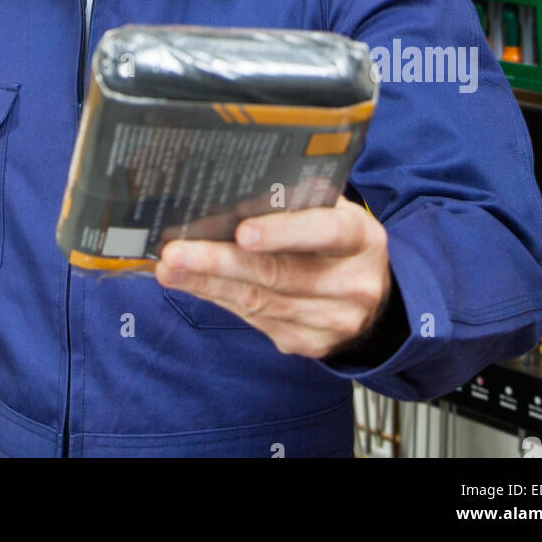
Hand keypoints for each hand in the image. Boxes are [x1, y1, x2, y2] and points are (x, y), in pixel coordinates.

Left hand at [154, 197, 391, 359]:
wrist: (372, 296)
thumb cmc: (336, 239)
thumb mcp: (330, 210)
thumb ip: (295, 201)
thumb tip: (232, 198)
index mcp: (361, 238)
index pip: (325, 232)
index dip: (283, 232)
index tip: (242, 230)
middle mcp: (352, 283)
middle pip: (279, 273)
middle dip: (220, 262)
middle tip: (177, 252)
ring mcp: (332, 320)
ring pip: (260, 302)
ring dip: (207, 283)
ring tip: (169, 267)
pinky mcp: (310, 343)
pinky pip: (256, 320)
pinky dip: (220, 298)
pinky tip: (193, 284)